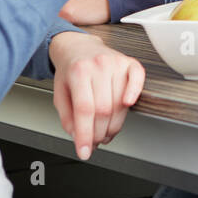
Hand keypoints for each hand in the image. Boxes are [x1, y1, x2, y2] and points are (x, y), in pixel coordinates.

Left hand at [49, 32, 144, 160]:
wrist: (78, 46)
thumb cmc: (70, 71)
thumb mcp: (60, 94)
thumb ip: (68, 117)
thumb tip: (79, 137)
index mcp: (78, 72)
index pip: (84, 110)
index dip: (85, 135)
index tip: (85, 151)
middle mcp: (98, 65)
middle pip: (104, 109)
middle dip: (99, 133)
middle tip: (95, 143)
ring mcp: (116, 62)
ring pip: (120, 102)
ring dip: (114, 125)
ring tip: (105, 133)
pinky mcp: (130, 62)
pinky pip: (138, 80)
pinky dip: (135, 94)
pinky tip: (127, 106)